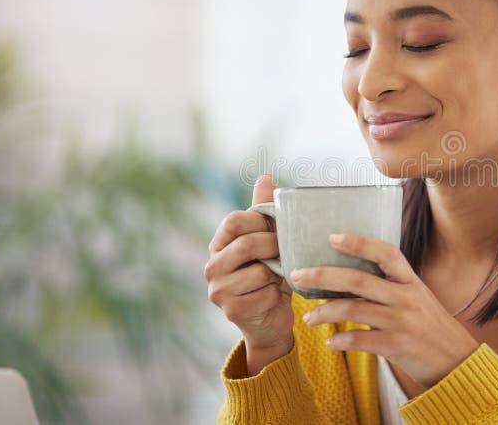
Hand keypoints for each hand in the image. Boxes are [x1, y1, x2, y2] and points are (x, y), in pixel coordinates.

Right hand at [205, 174, 294, 355]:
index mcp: (219, 245)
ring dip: (277, 273)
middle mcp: (212, 266)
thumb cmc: (270, 275)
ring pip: (258, 270)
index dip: (259, 221)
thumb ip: (264, 211)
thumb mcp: (268, 241)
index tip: (274, 228)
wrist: (270, 320)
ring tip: (280, 276)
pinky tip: (275, 297)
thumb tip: (265, 176)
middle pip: (246, 244)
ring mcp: (219, 290)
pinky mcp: (232, 310)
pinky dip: (277, 293)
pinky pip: (264, 293)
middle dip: (273, 245)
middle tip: (285, 251)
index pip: (233, 221)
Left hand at [289, 233, 479, 388]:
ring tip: (308, 318)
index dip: (359, 242)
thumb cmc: (430, 327)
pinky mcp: (397, 346)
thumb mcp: (417, 298)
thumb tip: (351, 275)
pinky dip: (341, 340)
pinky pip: (361, 340)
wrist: (457, 361)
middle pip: (358, 279)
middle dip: (323, 275)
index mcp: (410, 281)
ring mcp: (401, 321)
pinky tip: (330, 341)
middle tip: (298, 274)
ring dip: (324, 312)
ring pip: (353, 309)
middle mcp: (406, 297)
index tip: (332, 236)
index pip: (385, 252)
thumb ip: (391, 286)